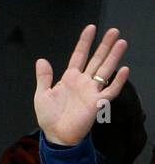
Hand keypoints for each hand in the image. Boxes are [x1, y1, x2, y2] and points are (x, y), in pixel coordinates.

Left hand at [34, 25, 129, 146]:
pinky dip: (117, 81)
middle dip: (104, 45)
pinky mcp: (97, 103)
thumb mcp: (42, 95)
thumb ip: (44, 77)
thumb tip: (41, 60)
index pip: (79, 56)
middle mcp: (83, 82)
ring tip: (121, 42)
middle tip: (114, 30)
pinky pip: (110, 90)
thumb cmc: (49, 116)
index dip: (84, 42)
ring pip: (105, 70)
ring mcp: (92, 91)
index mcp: (70, 78)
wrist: (56, 135)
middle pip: (96, 59)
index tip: (91, 28)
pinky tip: (123, 69)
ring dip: (114, 57)